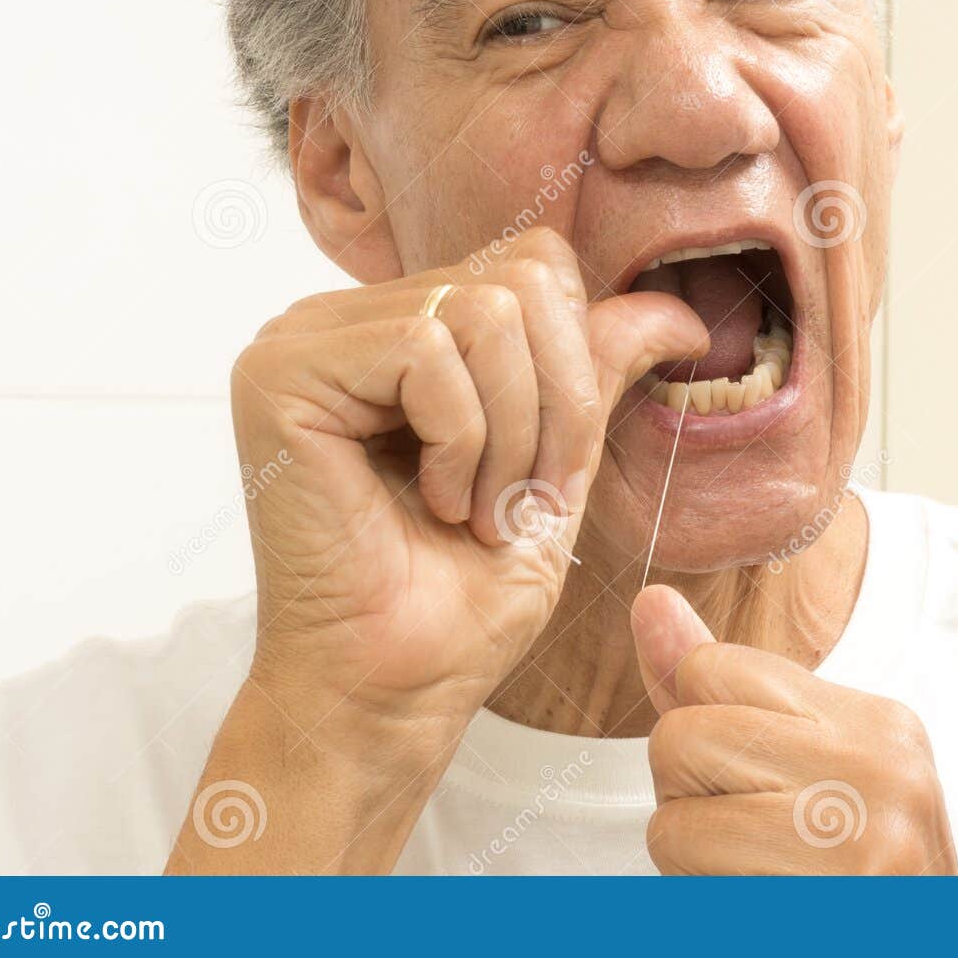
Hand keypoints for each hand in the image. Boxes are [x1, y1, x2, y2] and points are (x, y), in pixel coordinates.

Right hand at [168, 228, 705, 872]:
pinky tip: (434, 503)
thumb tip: (678, 312)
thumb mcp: (557, 467)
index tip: (552, 472)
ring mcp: (303, 340)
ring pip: (481, 309)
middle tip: (515, 498)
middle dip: (554, 402)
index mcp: (403, 329)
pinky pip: (424, 346)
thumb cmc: (463, 599)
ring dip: (510, 432)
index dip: (574, 366)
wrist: (392, 692)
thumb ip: (595, 375)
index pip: (534, 266)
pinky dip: (461, 438)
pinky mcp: (279, 373)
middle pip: (519, 278)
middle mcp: (345, 321)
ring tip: (474, 508)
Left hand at [633, 586, 957, 874]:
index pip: (711, 669)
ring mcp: (862, 841)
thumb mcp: (804, 769)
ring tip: (763, 879)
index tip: (757, 787)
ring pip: (670, 819)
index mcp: (880, 723)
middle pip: (680, 738)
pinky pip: (686, 879)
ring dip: (693, 863)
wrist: (930, 949)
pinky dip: (703, 902)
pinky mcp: (827, 901)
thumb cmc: (856, 880)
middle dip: (689, 799)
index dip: (704, 733)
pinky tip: (768, 905)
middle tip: (757, 846)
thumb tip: (649, 602)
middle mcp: (882, 768)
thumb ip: (719, 692)